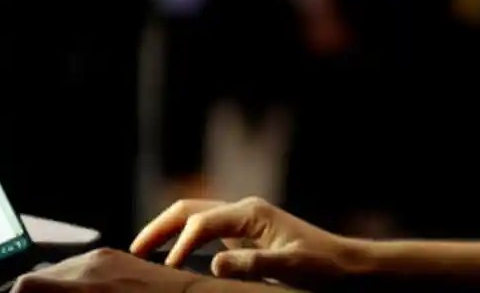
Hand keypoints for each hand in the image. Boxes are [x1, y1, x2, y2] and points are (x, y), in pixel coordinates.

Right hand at [10, 248, 201, 291]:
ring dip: (50, 288)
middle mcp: (90, 267)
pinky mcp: (113, 256)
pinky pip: (77, 266)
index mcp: (85, 288)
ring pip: (57, 272)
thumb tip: (34, 292)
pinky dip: (69, 283)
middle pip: (38, 279)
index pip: (27, 286)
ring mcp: (103, 258)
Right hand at [131, 198, 359, 286]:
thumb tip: (211, 263)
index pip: (202, 223)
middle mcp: (243, 211)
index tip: (164, 268)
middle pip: (189, 210)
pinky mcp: (243, 235)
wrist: (345, 266)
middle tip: (133, 249)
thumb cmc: (322, 266)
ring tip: (142, 251)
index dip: (179, 244)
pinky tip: (170, 256)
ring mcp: (242, 221)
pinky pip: (204, 231)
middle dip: (159, 227)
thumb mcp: (290, 267)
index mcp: (251, 213)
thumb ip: (252, 264)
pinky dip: (182, 239)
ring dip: (166, 230)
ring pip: (193, 217)